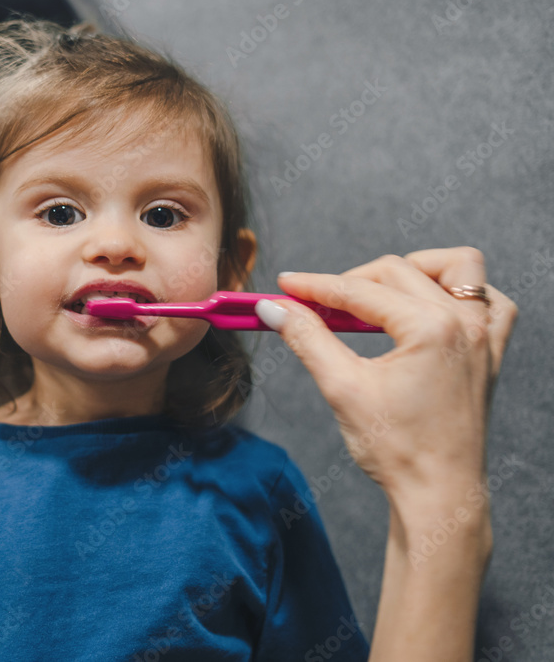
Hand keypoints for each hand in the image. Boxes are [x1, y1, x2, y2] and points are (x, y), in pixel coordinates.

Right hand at [256, 248, 516, 518]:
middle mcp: (465, 323)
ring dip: (416, 270)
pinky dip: (462, 294)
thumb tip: (273, 308)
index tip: (285, 286)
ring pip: (457, 269)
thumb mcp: (342, 388)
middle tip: (314, 304)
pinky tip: (431, 310)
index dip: (315, 286)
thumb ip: (307, 338)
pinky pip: (492, 302)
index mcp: (432, 328)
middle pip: (398, 272)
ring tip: (379, 295)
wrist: (438, 495)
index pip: (360, 290)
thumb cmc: (396, 450)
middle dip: (350, 282)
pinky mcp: (490, 355)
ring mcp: (485, 337)